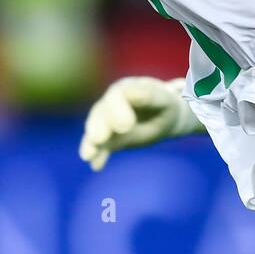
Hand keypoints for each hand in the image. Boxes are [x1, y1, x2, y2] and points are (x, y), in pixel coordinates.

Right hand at [78, 76, 204, 171]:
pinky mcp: (107, 137)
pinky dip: (97, 155)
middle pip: (101, 113)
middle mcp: (111, 103)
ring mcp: (106, 120)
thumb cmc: (166, 106)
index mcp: (126, 88)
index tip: (125, 127)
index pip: (117, 96)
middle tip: (100, 140)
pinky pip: (99, 146)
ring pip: (96, 130)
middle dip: (100, 127)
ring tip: (88, 155)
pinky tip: (96, 165)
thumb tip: (134, 93)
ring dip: (91, 143)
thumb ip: (149, 96)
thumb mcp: (164, 100)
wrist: (164, 117)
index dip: (117, 110)